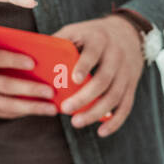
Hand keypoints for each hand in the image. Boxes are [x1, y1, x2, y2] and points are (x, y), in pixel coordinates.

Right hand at [0, 46, 58, 118]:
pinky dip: (18, 112)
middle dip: (31, 90)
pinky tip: (33, 111)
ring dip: (31, 107)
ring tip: (50, 108)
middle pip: (7, 86)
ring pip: (7, 105)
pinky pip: (1, 112)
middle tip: (51, 92)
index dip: (16, 60)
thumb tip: (27, 49)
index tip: (33, 62)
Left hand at [50, 14, 144, 136]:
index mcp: (99, 40)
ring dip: (96, 112)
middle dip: (85, 96)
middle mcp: (116, 56)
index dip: (84, 66)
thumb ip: (58, 42)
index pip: (93, 53)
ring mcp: (126, 72)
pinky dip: (115, 122)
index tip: (74, 79)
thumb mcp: (76, 30)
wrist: (127, 33)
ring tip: (76, 122)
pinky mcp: (131, 86)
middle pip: (104, 79)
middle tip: (65, 108)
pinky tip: (101, 132)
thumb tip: (31, 56)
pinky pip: (126, 106)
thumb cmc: (92, 35)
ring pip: (114, 96)